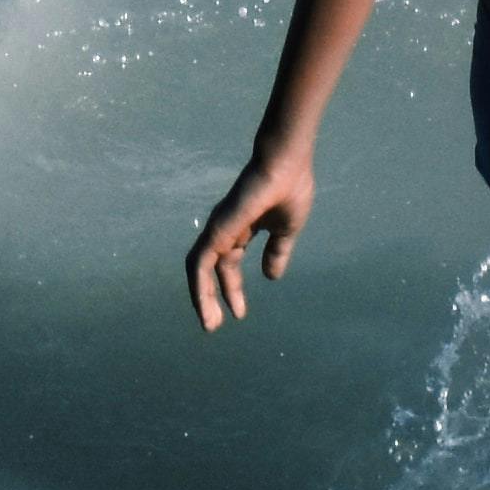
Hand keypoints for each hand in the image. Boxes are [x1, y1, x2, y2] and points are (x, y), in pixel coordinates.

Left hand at [185, 138, 313, 329]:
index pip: (229, 263)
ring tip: (210, 324)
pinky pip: (200, 262)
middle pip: (211, 269)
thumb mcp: (286, 230)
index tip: (239, 314)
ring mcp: (218, 228)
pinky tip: (204, 304)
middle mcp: (225, 230)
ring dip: (201, 298)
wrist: (286, 164)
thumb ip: (277, 252)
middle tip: (214, 325)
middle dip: (211, 297)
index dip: (233, 288)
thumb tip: (271, 276)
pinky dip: (199, 285)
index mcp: (242, 229)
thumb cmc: (290, 188)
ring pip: (199, 269)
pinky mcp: (217, 229)